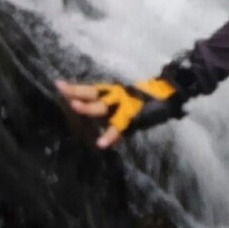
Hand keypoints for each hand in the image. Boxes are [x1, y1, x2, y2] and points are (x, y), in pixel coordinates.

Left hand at [55, 77, 183, 148]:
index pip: (91, 89)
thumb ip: (110, 109)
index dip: (75, 87)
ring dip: (88, 107)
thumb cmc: (147, 101)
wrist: (170, 94)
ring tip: (74, 106)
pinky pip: (119, 127)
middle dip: (76, 92)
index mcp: (113, 92)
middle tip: (60, 89)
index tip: (58, 84)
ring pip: (103, 106)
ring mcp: (124, 105)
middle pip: (92, 93)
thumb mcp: (125, 103)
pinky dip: (110, 135)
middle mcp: (116, 96)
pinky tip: (101, 143)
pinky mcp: (133, 116)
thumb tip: (90, 111)